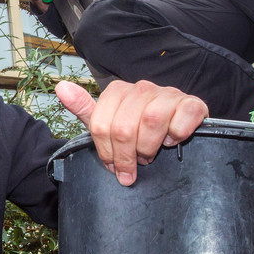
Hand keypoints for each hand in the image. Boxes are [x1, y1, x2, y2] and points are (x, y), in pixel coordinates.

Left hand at [57, 79, 207, 186]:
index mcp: (118, 91)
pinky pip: (182, 119)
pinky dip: (177, 135)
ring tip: (151, 153)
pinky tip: (173, 139)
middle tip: (134, 165)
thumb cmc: (139, 127)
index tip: (113, 166)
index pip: (100, 125)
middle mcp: (142, 88)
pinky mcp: (192, 104)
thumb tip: (61, 87)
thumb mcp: (108, 121)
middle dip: (127, 155)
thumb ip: (84, 108)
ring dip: (150, 147)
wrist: (178, 125)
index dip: (106, 152)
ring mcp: (168, 94)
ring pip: (151, 121)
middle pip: (124, 128)